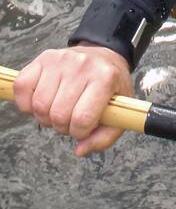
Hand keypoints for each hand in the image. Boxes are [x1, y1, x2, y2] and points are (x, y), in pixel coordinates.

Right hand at [13, 46, 133, 156]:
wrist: (104, 58)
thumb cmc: (110, 88)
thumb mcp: (120, 111)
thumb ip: (105, 137)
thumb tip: (80, 150)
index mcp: (106, 78)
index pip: (82, 119)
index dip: (80, 132)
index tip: (84, 127)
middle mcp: (83, 65)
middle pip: (58, 115)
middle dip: (63, 126)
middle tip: (70, 118)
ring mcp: (61, 59)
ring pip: (39, 105)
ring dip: (46, 117)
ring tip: (58, 109)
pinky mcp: (43, 58)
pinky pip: (22, 87)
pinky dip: (27, 103)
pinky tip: (41, 101)